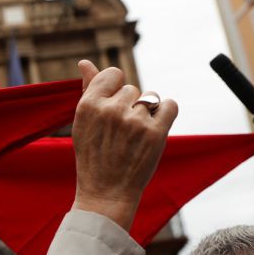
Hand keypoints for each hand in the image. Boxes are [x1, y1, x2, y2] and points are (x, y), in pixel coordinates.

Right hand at [72, 61, 177, 229]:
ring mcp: (134, 121)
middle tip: (121, 132)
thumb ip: (88, 89)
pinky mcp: (156, 133)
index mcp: (89, 104)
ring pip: (150, 97)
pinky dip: (166, 112)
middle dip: (130, 106)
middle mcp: (111, 110)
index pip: (113, 74)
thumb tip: (85, 62)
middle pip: (132, 89)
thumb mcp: (83, 121)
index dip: (116, 89)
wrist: (106, 192)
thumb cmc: (93, 155)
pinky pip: (170, 105)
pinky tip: (155, 126)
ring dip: (147, 112)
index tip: (113, 108)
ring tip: (135, 135)